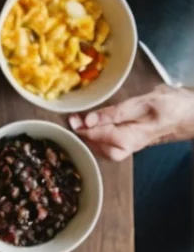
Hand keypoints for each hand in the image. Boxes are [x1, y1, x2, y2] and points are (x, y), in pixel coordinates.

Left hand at [69, 86, 193, 160]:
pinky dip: (98, 137)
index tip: (70, 118)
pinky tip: (94, 126)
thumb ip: (115, 112)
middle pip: (96, 147)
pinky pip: (109, 144)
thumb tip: (88, 120)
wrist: (192, 113)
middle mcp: (127, 147)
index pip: (95, 136)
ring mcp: (129, 146)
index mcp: (128, 139)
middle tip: (73, 120)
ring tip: (79, 123)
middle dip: (82, 135)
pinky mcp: (130, 141)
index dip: (80, 127)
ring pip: (101, 148)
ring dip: (89, 137)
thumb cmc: (172, 106)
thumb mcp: (143, 103)